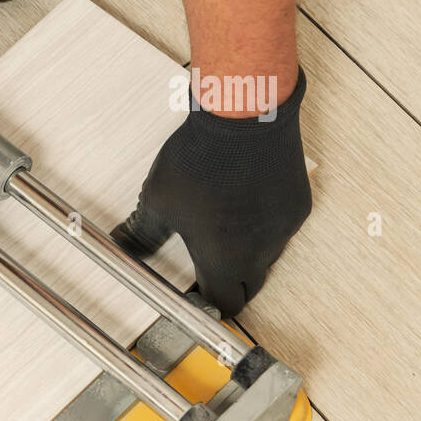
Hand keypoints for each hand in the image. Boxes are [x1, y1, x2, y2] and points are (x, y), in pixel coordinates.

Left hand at [111, 68, 311, 316]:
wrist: (244, 115)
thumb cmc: (201, 158)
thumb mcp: (159, 200)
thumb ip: (143, 233)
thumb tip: (122, 248)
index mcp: (227, 258)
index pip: (224, 304)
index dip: (207, 305)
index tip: (194, 298)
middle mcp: (262, 249)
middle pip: (249, 286)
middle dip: (227, 285)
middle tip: (204, 271)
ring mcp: (285, 226)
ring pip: (267, 258)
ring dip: (246, 256)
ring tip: (220, 233)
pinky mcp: (298, 203)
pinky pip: (280, 230)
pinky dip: (263, 229)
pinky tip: (241, 207)